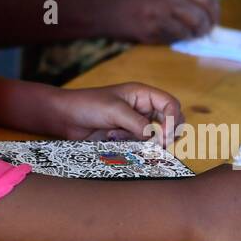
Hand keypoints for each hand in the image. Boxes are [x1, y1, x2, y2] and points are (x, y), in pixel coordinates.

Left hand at [45, 81, 182, 146]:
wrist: (66, 118)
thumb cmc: (88, 105)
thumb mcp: (114, 110)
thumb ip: (137, 123)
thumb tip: (154, 137)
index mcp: (142, 95)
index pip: (170, 104)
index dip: (173, 119)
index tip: (164, 135)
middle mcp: (143, 108)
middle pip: (170, 121)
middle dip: (165, 134)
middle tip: (155, 143)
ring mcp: (135, 124)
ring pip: (156, 137)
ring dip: (143, 140)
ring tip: (120, 135)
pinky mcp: (127, 137)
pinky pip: (140, 145)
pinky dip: (131, 145)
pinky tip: (111, 137)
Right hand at [101, 0, 218, 44]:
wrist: (101, 5)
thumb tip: (206, 9)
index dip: (214, 11)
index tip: (214, 18)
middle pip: (201, 16)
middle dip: (206, 27)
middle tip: (204, 31)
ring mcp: (158, 15)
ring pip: (189, 30)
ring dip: (192, 35)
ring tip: (187, 34)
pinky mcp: (149, 31)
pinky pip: (172, 39)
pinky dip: (175, 39)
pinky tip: (167, 33)